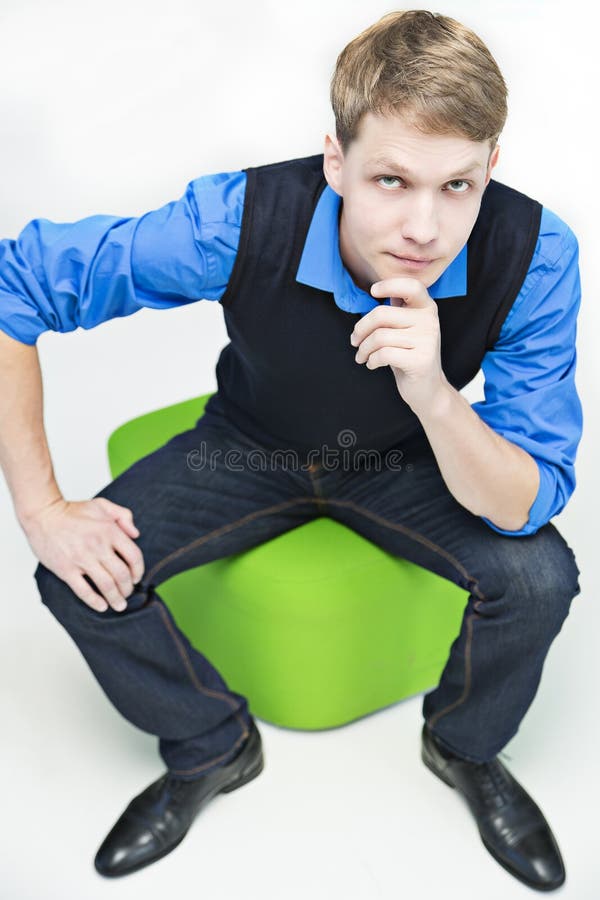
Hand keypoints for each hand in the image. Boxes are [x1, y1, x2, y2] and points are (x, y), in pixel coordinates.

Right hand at [22, 497, 144, 612]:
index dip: (139, 571)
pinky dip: (95, 601)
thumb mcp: (102, 505)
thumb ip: (124, 516)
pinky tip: (102, 606)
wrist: (43, 515)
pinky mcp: (66, 569)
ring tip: (119, 605)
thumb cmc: (73, 511)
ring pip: (106, 585)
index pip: (134, 556)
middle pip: (122, 574)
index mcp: (109, 531)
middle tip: (127, 593)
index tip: (137, 578)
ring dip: (116, 598)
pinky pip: (83, 591)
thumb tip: (136, 534)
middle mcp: (98, 546)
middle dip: (128, 588)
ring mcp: (81, 559)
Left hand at [350, 276, 448, 414]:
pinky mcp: (421, 361)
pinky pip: (384, 354)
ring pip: (379, 337)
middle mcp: (430, 321)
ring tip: (362, 356)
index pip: (412, 286)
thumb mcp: (406, 328)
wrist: (428, 389)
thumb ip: (398, 309)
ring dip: (363, 349)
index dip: (390, 285)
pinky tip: (372, 364)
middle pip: (382, 315)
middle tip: (355, 341)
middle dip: (361, 329)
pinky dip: (372, 360)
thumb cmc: (409, 355)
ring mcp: (427, 341)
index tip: (373, 292)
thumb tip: (376, 287)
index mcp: (426, 308)